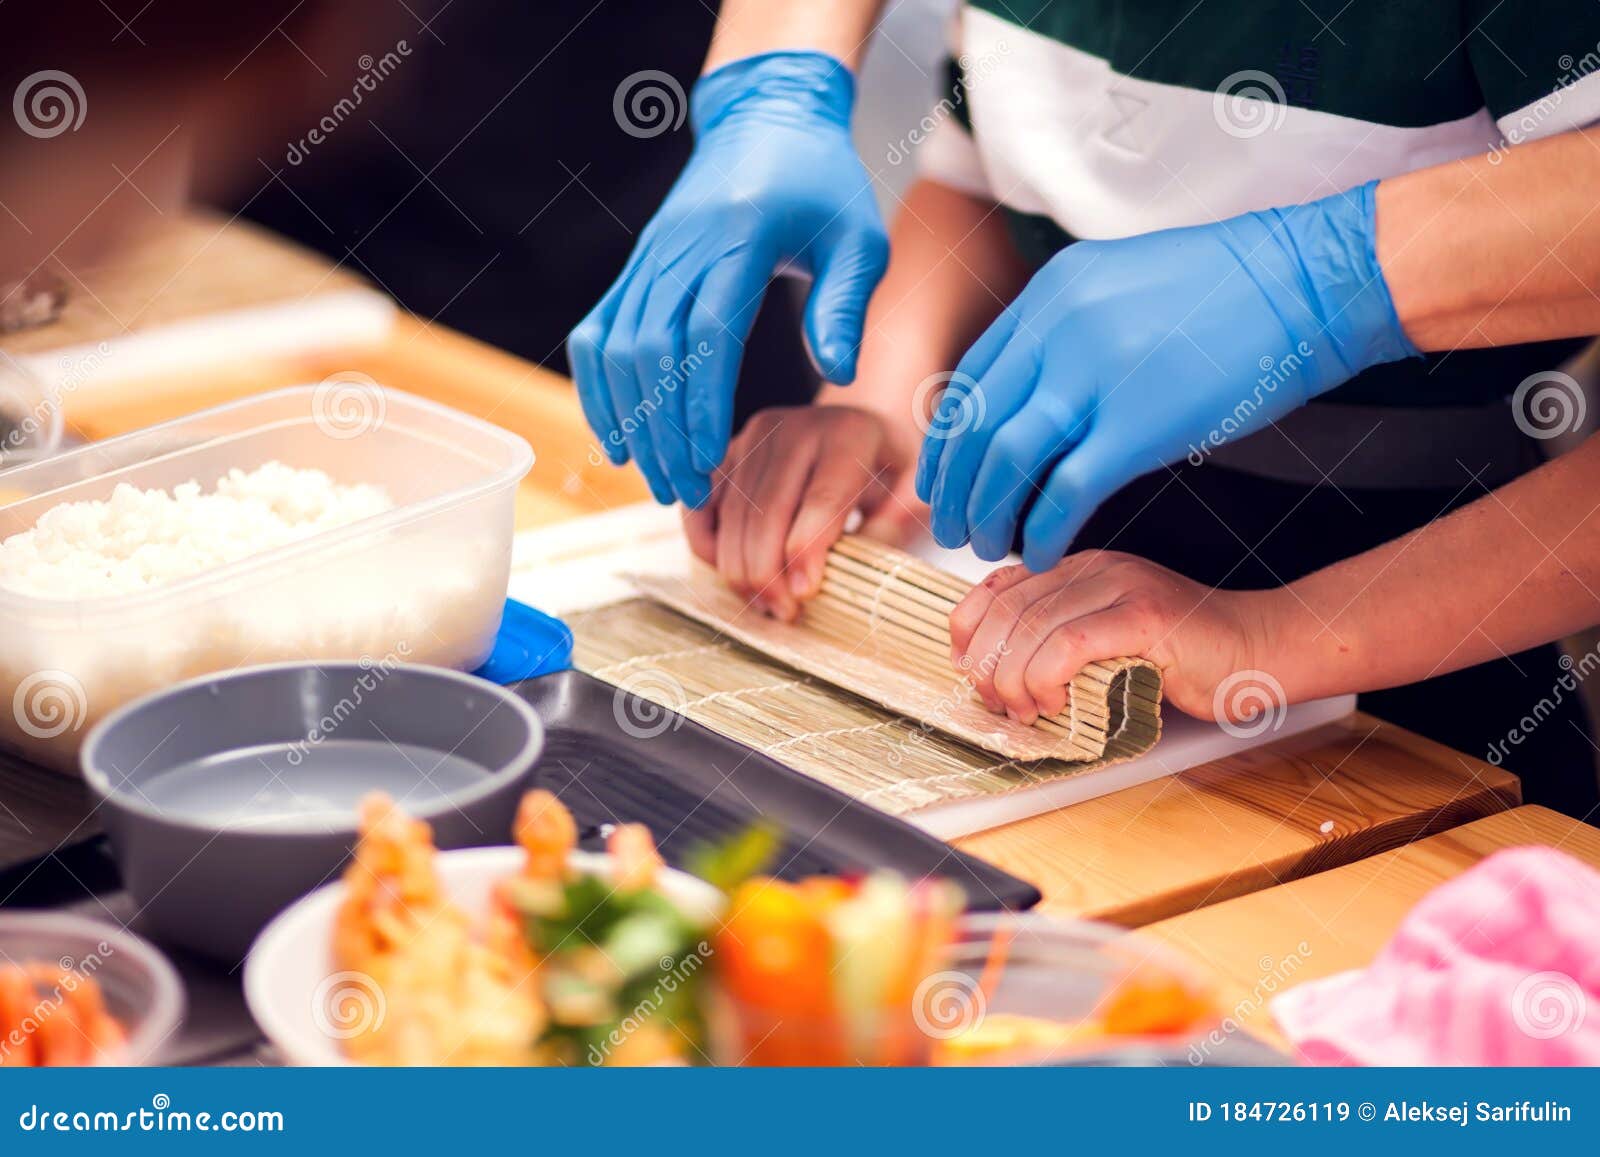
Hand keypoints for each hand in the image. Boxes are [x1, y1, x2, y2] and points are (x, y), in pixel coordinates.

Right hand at [568, 52, 888, 507]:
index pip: (707, 332)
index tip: (710, 458)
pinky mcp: (635, 268)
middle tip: (689, 491)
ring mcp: (648, 258)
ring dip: (632, 420)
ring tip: (659, 480)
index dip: (702, 401)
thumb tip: (838, 370)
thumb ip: (847, 304)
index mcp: (739, 238)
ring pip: (617, 348)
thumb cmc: (822, 184)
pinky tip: (615, 439)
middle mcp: (680, 248)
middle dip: (665, 429)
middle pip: (653, 351)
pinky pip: (596, 332)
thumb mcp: (858, 237)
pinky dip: (598, 388)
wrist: (767, 119)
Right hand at [683, 405, 919, 620]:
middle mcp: (795, 428)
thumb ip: (900, 520)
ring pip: (732, 515)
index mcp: (849, 434)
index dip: (807, 551)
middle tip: (784, 613)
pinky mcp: (725, 452)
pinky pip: (701, 507)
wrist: (852, 424)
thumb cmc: (884, 467)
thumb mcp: (910, 488)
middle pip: (767, 510)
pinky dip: (709, 547)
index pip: (822, 498)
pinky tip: (733, 577)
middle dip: (769, 572)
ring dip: (741, 570)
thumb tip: (866, 560)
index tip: (803, 594)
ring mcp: (753, 438)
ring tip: (765, 605)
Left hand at [917, 182, 1417, 570]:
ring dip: (989, 515)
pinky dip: (1043, 531)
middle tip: (950, 530)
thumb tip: (1027, 391)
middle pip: (974, 427)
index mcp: (1048, 297)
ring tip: (988, 548)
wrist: (1304, 283)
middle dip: (954, 490)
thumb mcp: (1117, 288)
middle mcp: (1058, 331)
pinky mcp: (1138, 426)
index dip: (947, 444)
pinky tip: (1041, 555)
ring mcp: (1095, 377)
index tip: (941, 482)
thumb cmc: (1223, 295)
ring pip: (1006, 462)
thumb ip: (1063, 332)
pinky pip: (1065, 493)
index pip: (968, 383)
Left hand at [948, 551, 1274, 723]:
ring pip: (1032, 628)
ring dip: (1013, 681)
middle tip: (998, 704)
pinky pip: (1070, 643)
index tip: (967, 670)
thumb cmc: (1184, 657)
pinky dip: (1046, 678)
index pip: (996, 586)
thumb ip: (1060, 642)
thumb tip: (997, 675)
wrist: (1259, 650)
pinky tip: (1051, 703)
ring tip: (1025, 712)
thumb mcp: (1106, 642)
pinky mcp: (1145, 617)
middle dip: (987, 665)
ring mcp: (1120, 587)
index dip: (968, 630)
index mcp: (1079, 569)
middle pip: (1007, 609)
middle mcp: (1094, 568)